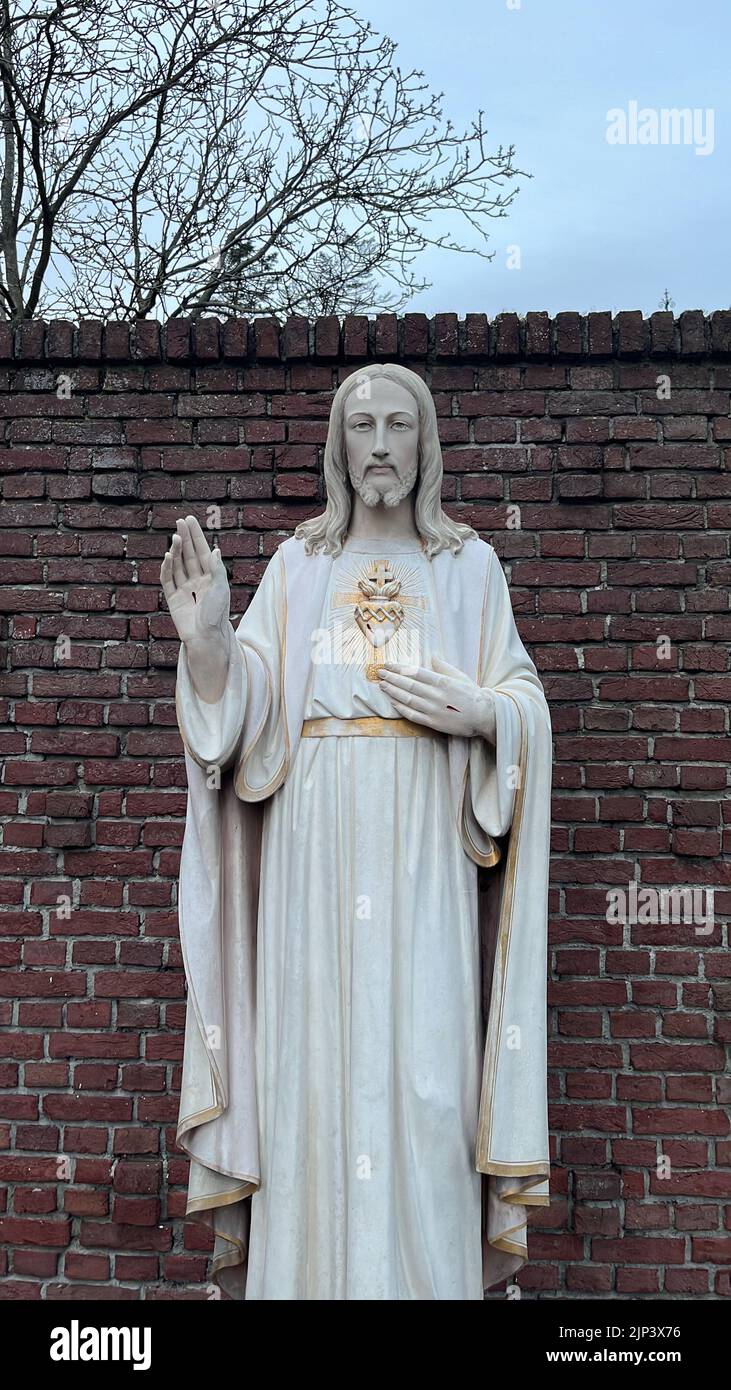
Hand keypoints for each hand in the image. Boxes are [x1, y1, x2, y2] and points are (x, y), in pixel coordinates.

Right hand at [160, 516, 230, 645]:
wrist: (205, 637)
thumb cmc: (217, 614)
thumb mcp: (221, 588)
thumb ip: (217, 569)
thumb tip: (215, 549)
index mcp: (211, 578)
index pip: (202, 552)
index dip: (196, 536)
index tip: (190, 520)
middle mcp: (197, 581)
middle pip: (188, 555)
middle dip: (185, 538)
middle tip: (180, 522)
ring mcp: (184, 589)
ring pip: (178, 565)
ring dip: (176, 551)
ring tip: (176, 537)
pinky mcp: (173, 598)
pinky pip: (168, 579)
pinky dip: (167, 567)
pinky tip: (168, 556)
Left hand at [377, 655, 496, 740]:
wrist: (484, 715)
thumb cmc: (472, 694)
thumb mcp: (459, 676)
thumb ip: (443, 667)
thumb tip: (432, 655)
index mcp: (442, 682)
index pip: (415, 672)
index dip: (399, 668)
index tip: (388, 664)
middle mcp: (436, 695)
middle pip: (409, 685)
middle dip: (392, 678)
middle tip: (379, 673)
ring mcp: (434, 710)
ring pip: (408, 699)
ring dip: (393, 692)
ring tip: (382, 685)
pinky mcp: (433, 723)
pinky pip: (413, 715)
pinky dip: (401, 708)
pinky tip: (393, 702)